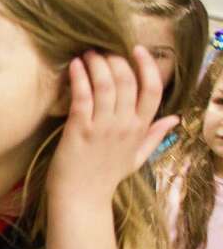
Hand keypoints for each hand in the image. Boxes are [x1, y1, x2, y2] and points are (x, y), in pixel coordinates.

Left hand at [47, 47, 178, 202]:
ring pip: (105, 85)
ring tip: (87, 54)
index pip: (152, 90)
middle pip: (127, 81)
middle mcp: (125, 125)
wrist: (82, 198)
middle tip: (101, 51)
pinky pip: (83, 96)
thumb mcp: (137, 157)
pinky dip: (79, 78)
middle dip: (114, 60)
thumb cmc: (106, 177)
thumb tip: (174, 118)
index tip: (137, 50)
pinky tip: (74, 66)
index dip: (146, 66)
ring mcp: (102, 127)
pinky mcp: (79, 130)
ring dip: (96, 64)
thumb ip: (155, 136)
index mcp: (140, 129)